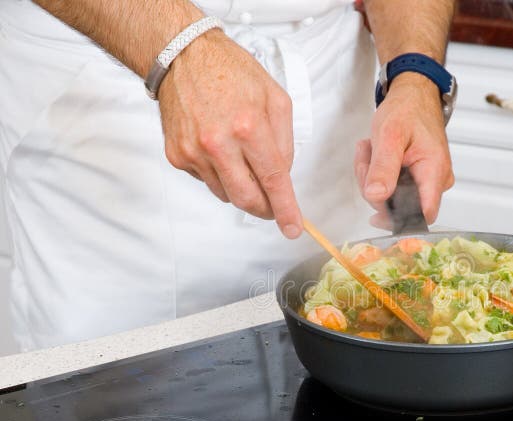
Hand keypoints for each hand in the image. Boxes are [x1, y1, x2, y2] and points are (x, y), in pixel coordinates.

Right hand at [158, 30, 302, 238]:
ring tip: (241, 156)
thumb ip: (286, 142)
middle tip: (273, 204)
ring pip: (227, 194)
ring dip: (241, 187)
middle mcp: (218, 143)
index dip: (285, 209)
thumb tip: (283, 177)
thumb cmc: (231, 72)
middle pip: (247, 199)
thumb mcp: (275, 99)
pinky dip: (220, 174)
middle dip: (265, 208)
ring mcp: (194, 152)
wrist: (183, 57)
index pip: (273, 180)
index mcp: (248, 126)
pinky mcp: (177, 156)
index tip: (292, 228)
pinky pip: (207, 181)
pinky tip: (219, 149)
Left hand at [354, 73, 454, 229]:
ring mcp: (428, 180)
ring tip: (371, 150)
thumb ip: (383, 168)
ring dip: (373, 176)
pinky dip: (379, 173)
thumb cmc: (407, 110)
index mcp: (434, 172)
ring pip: (393, 197)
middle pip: (401, 207)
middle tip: (367, 158)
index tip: (376, 205)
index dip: (398, 218)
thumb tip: (376, 197)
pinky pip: (393, 188)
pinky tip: (376, 155)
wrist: (413, 95)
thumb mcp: (389, 136)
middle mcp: (436, 180)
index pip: (424, 215)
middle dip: (375, 186)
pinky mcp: (418, 178)